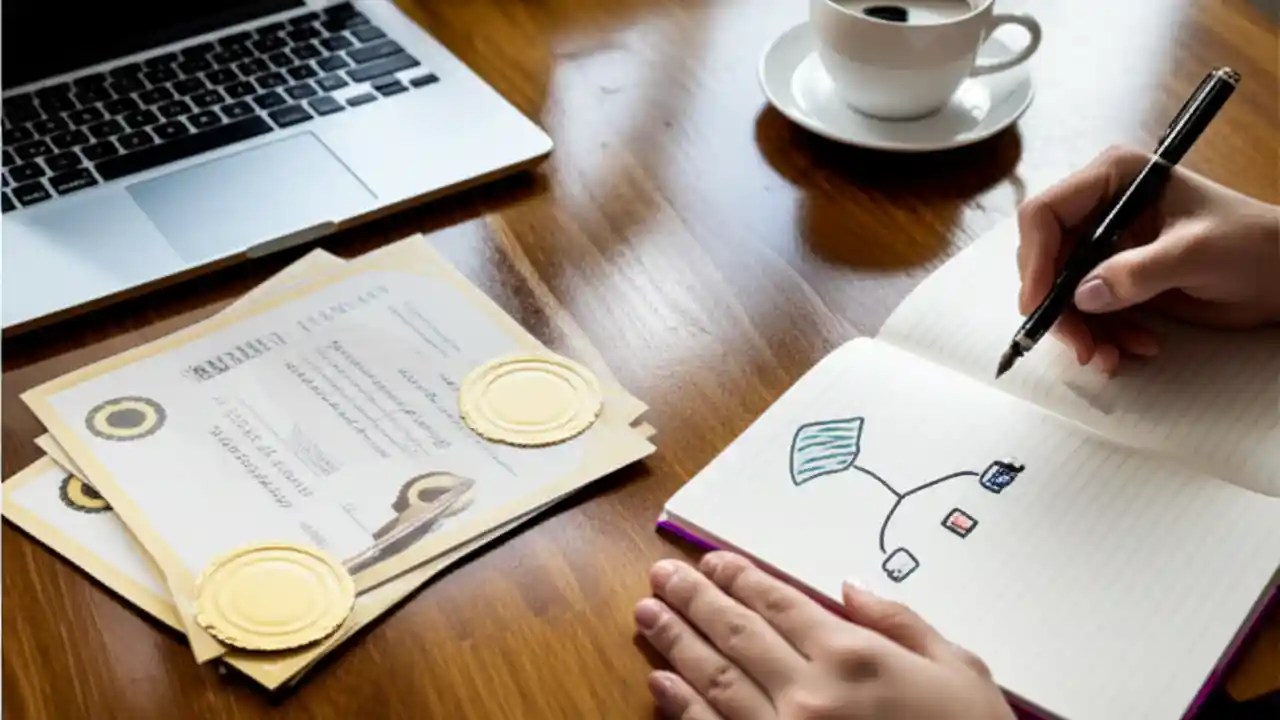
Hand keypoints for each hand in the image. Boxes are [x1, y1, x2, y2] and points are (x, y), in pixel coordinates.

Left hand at [634, 552, 1013, 719]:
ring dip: (676, 641)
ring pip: (714, 677)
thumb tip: (850, 588)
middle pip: (736, 632)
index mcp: (852, 655)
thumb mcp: (959, 670)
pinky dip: (681, 706)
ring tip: (648, 612)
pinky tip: (659, 682)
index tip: (712, 560)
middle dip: (694, 598)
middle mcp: (809, 691)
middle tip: (662, 574)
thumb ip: (900, 622)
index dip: (740, 578)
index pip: (778, 603)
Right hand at [1016, 145, 1279, 374]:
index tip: (1038, 304)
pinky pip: (1086, 311)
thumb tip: (1083, 295)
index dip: (1034, 260)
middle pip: (1045, 260)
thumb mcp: (1196, 253)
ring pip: (1061, 293)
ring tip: (1112, 358)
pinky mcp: (1114, 276)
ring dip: (1082, 331)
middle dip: (1058, 307)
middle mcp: (1098, 208)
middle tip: (1082, 346)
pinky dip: (1102, 336)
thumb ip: (1139, 272)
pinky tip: (1135, 348)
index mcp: (1113, 179)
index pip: (1045, 214)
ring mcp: (1104, 244)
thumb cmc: (1251, 245)